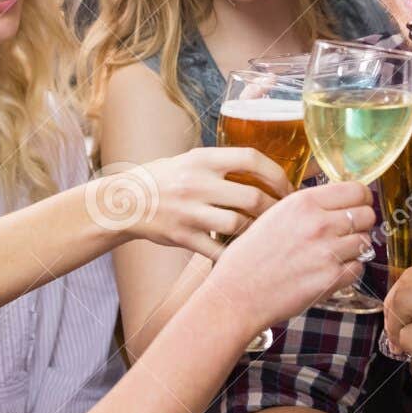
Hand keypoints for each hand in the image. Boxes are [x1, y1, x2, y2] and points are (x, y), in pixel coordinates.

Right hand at [103, 146, 291, 258]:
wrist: (123, 202)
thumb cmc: (163, 179)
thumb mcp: (191, 160)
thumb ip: (223, 163)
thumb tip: (267, 169)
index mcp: (202, 159)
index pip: (251, 159)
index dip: (276, 174)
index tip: (287, 186)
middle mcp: (196, 183)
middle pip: (252, 197)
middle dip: (275, 209)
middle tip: (284, 217)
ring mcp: (189, 212)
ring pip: (239, 225)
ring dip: (258, 232)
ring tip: (267, 234)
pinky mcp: (183, 237)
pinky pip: (218, 250)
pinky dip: (235, 253)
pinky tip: (244, 253)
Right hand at [203, 182, 374, 335]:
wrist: (238, 294)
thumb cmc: (250, 256)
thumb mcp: (274, 215)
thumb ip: (308, 207)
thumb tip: (338, 202)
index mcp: (303, 203)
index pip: (357, 190)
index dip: (363, 197)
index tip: (360, 204)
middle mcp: (318, 224)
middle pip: (368, 214)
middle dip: (362, 222)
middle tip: (350, 230)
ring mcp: (327, 253)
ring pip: (366, 242)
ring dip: (356, 247)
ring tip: (337, 253)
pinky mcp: (331, 280)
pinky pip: (359, 268)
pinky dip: (350, 270)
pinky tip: (332, 270)